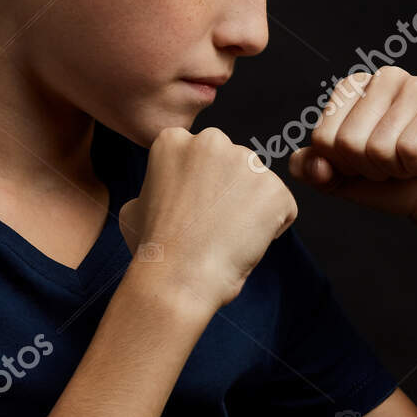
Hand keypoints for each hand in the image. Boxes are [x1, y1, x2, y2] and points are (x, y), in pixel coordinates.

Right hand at [120, 126, 297, 312]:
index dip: (197, 189)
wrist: (178, 275)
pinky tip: (247, 243)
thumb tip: (160, 194)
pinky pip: (283, 207)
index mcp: (175, 140)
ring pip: (257, 185)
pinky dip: (272, 227)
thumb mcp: (134, 208)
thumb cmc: (154, 247)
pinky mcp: (274, 188)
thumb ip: (154, 189)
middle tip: (211, 225)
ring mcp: (247, 162)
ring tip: (228, 236)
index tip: (188, 212)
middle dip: (228, 191)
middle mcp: (212, 141)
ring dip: (250, 208)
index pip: (200, 158)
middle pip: (231, 166)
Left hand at [285, 67, 416, 226]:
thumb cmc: (393, 183)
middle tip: (394, 163)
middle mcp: (386, 77)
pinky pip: (410, 148)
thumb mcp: (342, 180)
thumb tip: (311, 164)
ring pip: (379, 146)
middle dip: (369, 168)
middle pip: (348, 141)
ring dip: (395, 168)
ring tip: (413, 160)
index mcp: (354, 87)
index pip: (322, 138)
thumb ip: (312, 170)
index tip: (368, 162)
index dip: (343, 165)